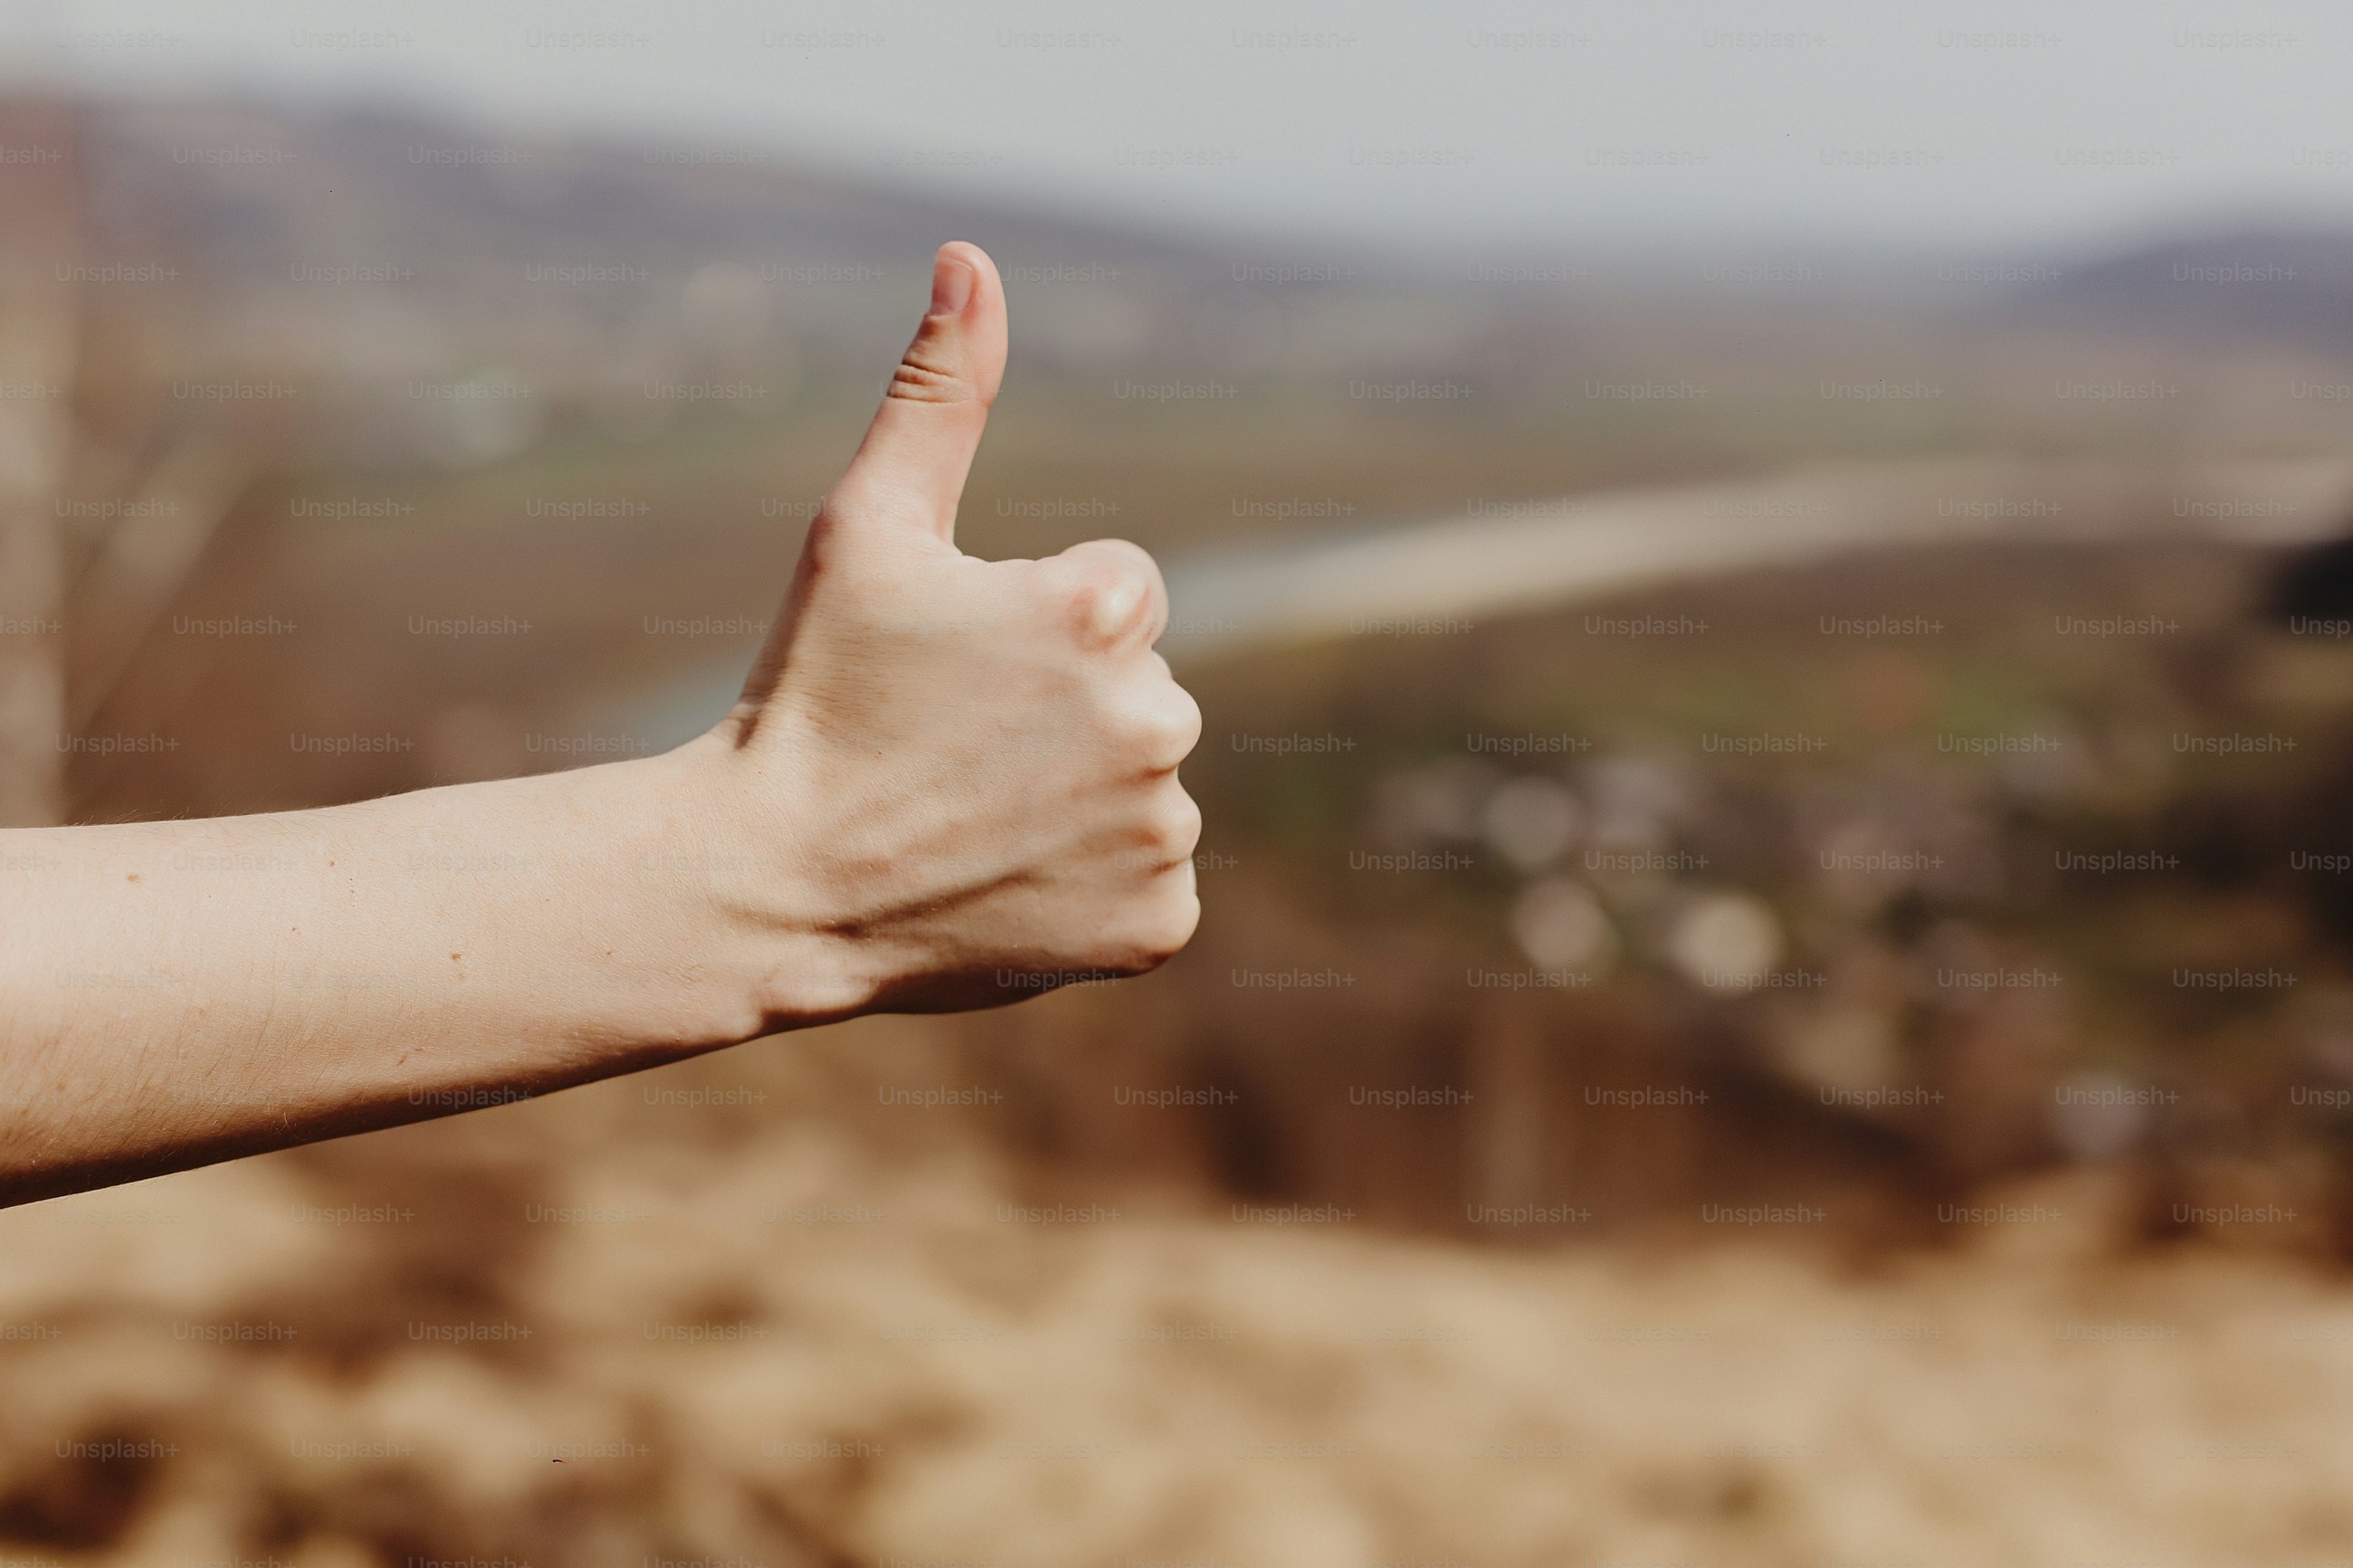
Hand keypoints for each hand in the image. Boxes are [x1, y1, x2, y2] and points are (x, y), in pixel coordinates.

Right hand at [689, 242, 1203, 1018]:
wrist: (769, 884)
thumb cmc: (812, 693)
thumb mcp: (865, 526)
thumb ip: (940, 392)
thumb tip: (972, 259)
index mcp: (1103, 610)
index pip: (1122, 596)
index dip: (1034, 628)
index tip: (957, 673)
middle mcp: (1157, 718)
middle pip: (1140, 690)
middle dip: (1065, 713)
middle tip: (955, 752)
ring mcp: (1161, 832)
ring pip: (1145, 787)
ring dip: (1081, 799)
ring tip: (974, 820)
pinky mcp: (1156, 926)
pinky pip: (1153, 887)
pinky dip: (1096, 890)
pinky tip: (1008, 884)